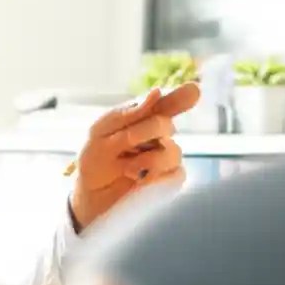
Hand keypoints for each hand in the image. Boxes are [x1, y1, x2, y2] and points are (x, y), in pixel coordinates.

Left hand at [68, 83, 200, 230]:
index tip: (194, 91)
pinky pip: (175, 175)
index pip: (167, 103)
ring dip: (147, 159)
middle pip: (164, 124)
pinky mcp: (170, 180)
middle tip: (124, 142)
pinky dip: (154, 177)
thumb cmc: (95, 160)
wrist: (90, 193)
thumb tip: (157, 92)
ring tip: (126, 168)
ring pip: (173, 151)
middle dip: (141, 132)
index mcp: (143, 117)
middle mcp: (159, 135)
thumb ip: (128, 114)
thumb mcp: (102, 133)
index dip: (181, 96)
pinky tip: (137, 179)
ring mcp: (167, 157)